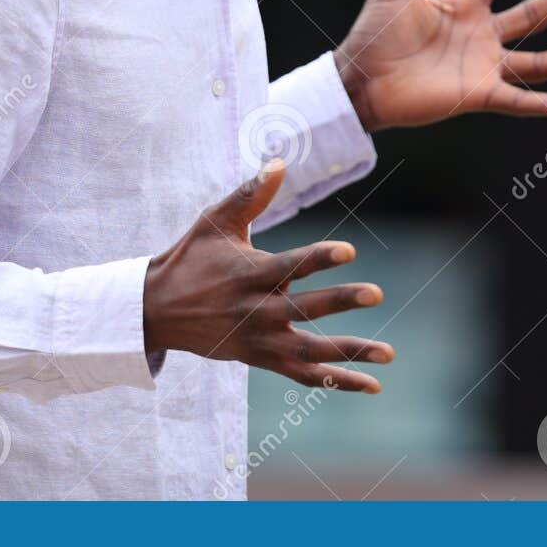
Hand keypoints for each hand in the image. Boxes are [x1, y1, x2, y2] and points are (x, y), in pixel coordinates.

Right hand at [143, 162, 393, 391]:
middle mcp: (256, 310)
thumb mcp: (214, 221)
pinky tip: (371, 385)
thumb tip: (279, 161)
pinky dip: (336, 381)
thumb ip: (250, 194)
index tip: (350, 251)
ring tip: (389, 352)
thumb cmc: (191, 257)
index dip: (319, 258)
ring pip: (309, 351)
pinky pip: (303, 374)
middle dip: (340, 301)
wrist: (157, 310)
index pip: (290, 265)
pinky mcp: (261, 359)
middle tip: (376, 294)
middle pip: (304, 309)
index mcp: (249, 274)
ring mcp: (260, 340)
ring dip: (350, 353)